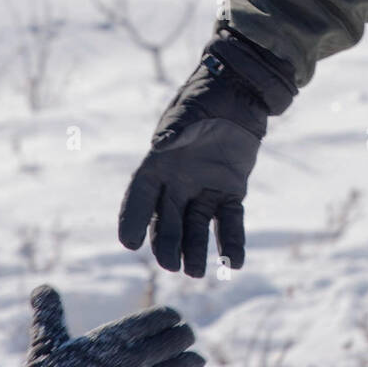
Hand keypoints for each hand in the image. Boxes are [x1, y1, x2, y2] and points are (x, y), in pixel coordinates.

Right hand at [0, 285, 204, 366]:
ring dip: (188, 362)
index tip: (175, 317)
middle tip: (187, 335)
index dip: (168, 317)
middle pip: (172, 342)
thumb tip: (41, 288)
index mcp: (111, 339)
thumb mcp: (47, 340)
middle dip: (183, 337)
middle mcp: (128, 359)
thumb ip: (49, 312)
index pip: (153, 320)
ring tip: (197, 359)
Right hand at [119, 52, 267, 276]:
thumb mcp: (188, 112)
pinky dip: (232, 241)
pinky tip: (235, 261)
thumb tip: (161, 145)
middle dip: (167, 244)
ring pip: (196, 228)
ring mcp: (203, 191)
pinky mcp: (230, 193)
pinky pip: (229, 221)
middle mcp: (177, 184)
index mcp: (158, 165)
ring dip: (196, 250)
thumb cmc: (205, 98)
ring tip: (197, 273)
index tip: (129, 242)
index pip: (139, 198)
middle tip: (171, 265)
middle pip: (167, 221)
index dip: (133, 219)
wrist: (238, 93)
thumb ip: (176, 131)